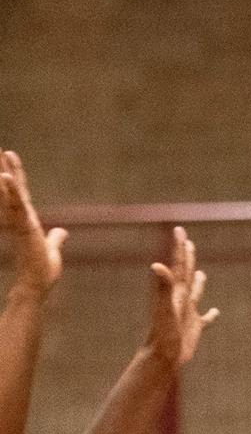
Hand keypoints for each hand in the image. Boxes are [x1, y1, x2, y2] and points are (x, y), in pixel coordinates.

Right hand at [1, 150, 65, 293]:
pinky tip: (7, 177)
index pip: (21, 194)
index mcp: (28, 220)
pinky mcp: (23, 228)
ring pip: (13, 195)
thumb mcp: (52, 248)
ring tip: (3, 157)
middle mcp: (22, 219)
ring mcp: (21, 223)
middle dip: (8, 169)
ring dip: (8, 177)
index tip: (11, 156)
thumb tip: (62, 232)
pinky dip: (12, 192)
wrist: (38, 283)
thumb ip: (56, 238)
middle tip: (2, 149)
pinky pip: (17, 207)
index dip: (17, 176)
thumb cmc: (42, 269)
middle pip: (14, 189)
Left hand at [146, 226, 217, 367]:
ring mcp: (188, 313)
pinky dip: (211, 315)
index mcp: (175, 292)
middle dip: (186, 257)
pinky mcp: (194, 328)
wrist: (163, 356)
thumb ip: (162, 287)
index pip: (178, 265)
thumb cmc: (163, 333)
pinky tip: (215, 313)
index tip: (179, 230)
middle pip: (185, 273)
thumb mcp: (165, 308)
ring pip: (194, 293)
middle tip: (187, 241)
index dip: (179, 248)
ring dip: (197, 282)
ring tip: (200, 272)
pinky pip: (205, 319)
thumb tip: (156, 265)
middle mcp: (181, 299)